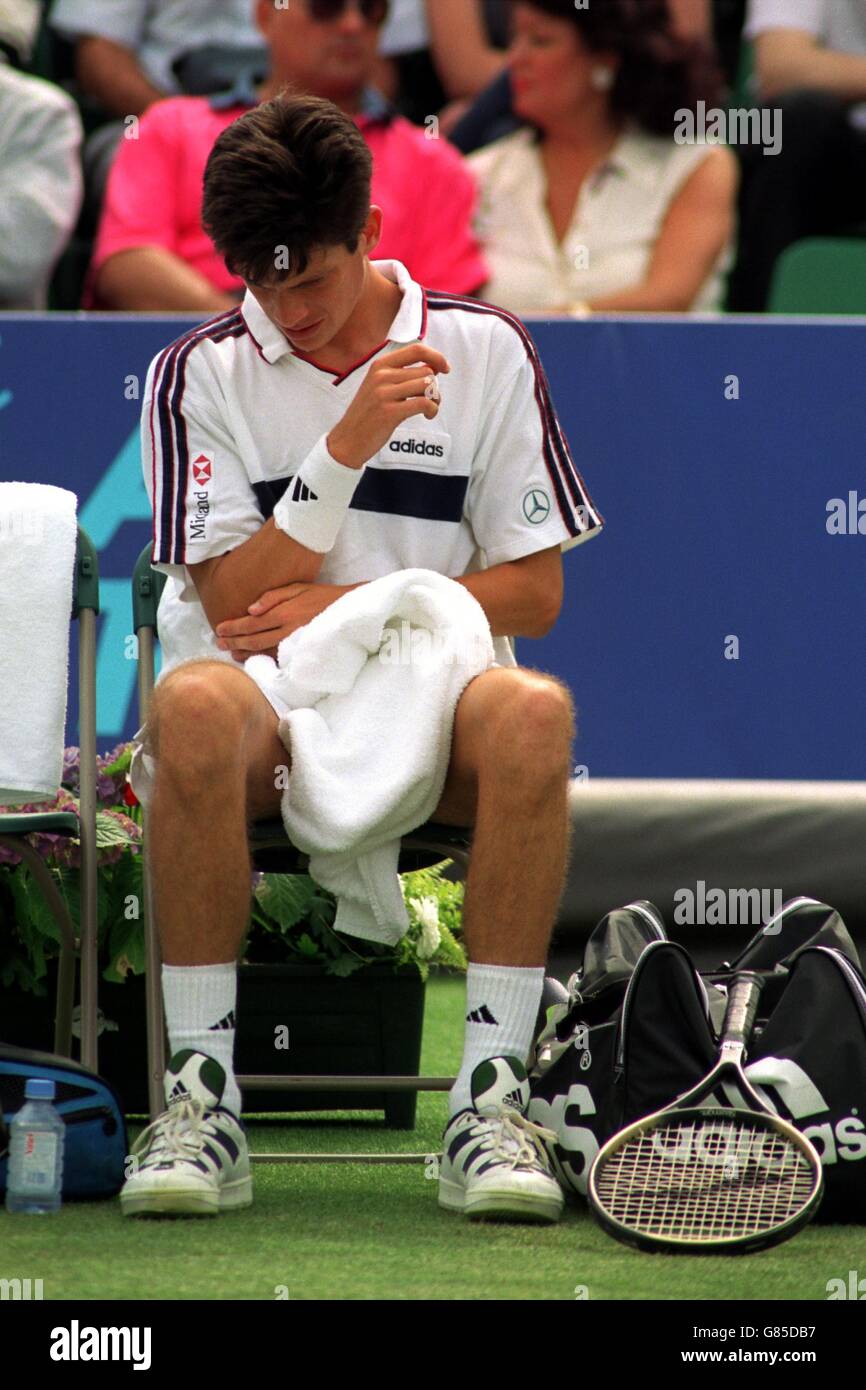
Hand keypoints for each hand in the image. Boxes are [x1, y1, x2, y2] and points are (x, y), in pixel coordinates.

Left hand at [214, 583, 352, 660]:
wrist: (347, 609)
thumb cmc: (321, 595)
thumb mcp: (297, 587)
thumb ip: (272, 597)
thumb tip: (251, 609)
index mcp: (284, 613)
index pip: (251, 623)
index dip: (233, 627)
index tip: (219, 629)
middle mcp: (287, 630)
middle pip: (254, 639)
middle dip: (234, 642)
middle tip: (219, 643)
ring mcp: (295, 643)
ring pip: (263, 651)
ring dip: (245, 653)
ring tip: (231, 653)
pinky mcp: (301, 650)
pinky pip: (277, 657)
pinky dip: (262, 659)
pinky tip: (253, 659)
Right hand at [327, 343, 450, 470]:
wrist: (347, 440)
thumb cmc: (367, 414)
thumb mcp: (378, 386)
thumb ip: (401, 374)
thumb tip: (433, 367)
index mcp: (380, 365)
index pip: (416, 350)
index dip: (436, 357)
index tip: (445, 368)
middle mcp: (381, 375)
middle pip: (426, 371)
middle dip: (435, 387)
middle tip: (431, 400)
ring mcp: (384, 393)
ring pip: (427, 385)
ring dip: (435, 398)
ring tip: (429, 408)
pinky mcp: (390, 412)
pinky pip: (424, 403)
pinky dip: (432, 409)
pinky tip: (427, 415)